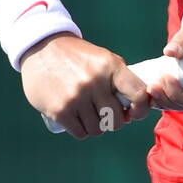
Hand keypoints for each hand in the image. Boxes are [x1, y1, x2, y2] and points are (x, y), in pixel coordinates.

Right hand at [20, 33, 153, 138]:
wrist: (41, 49)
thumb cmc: (77, 57)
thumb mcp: (103, 59)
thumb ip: (120, 80)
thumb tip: (132, 111)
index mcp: (110, 67)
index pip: (138, 94)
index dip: (141, 109)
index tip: (133, 113)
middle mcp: (95, 82)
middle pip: (117, 120)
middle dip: (113, 121)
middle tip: (105, 114)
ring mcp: (76, 97)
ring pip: (98, 129)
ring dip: (95, 126)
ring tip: (88, 116)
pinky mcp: (60, 110)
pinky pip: (80, 133)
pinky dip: (81, 130)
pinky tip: (77, 120)